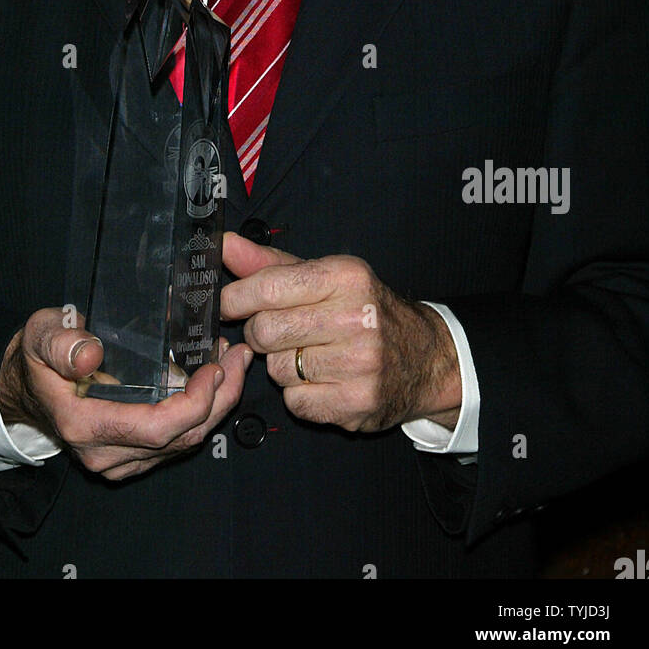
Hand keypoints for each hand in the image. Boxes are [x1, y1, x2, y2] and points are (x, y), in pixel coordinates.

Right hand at [0, 307, 252, 479]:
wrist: (25, 387)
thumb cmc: (37, 356)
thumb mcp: (41, 336)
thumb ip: (61, 344)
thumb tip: (89, 354)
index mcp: (86, 425)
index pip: (158, 428)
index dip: (195, 402)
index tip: (214, 366)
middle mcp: (105, 453)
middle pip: (181, 438)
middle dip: (220, 399)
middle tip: (238, 357)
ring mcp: (120, 459)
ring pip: (185, 444)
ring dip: (217, 405)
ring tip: (232, 362)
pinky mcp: (132, 456)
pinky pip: (178, 443)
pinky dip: (202, 412)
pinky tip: (213, 380)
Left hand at [220, 234, 460, 432]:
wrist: (423, 357)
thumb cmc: (364, 311)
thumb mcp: (325, 275)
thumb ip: (270, 263)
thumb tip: (225, 245)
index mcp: (346, 277)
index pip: (268, 286)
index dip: (236, 298)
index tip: (227, 304)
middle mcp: (356, 318)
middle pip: (266, 331)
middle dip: (260, 333)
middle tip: (276, 332)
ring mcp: (360, 364)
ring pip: (276, 369)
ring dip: (280, 365)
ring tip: (308, 354)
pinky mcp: (357, 403)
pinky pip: (295, 402)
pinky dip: (298, 394)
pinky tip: (321, 380)